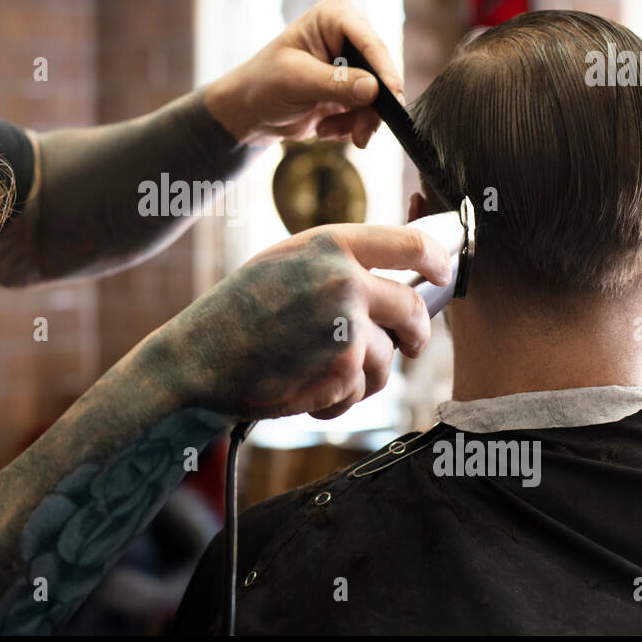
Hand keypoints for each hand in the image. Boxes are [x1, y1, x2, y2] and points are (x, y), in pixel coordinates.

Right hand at [156, 223, 450, 420]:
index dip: (439, 260)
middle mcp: (345, 279)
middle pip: (412, 310)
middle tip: (409, 345)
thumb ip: (337, 265)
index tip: (445, 273)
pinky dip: (339, 398)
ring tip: (318, 372)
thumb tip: (395, 282)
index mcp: (331, 243)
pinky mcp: (342, 369)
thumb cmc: (237, 312)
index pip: (410, 243)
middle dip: (415, 334)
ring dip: (361, 374)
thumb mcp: (287, 264)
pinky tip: (304, 389)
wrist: (197, 357)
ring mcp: (347, 325)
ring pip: (386, 358)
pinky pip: (361, 389)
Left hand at [202, 0, 403, 148]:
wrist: (252, 111)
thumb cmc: (263, 84)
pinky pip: (369, 111)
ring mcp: (355, 62)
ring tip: (327, 130)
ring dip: (357, 121)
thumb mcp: (295, 81)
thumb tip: (373, 89)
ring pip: (379, 96)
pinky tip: (325, 126)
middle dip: (370, 107)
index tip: (393, 97)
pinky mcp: (356, 88)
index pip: (369, 42)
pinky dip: (350, 126)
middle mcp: (352, 33)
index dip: (384, 71)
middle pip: (381, 72)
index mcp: (336, 15)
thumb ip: (334, 84)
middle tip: (359, 135)